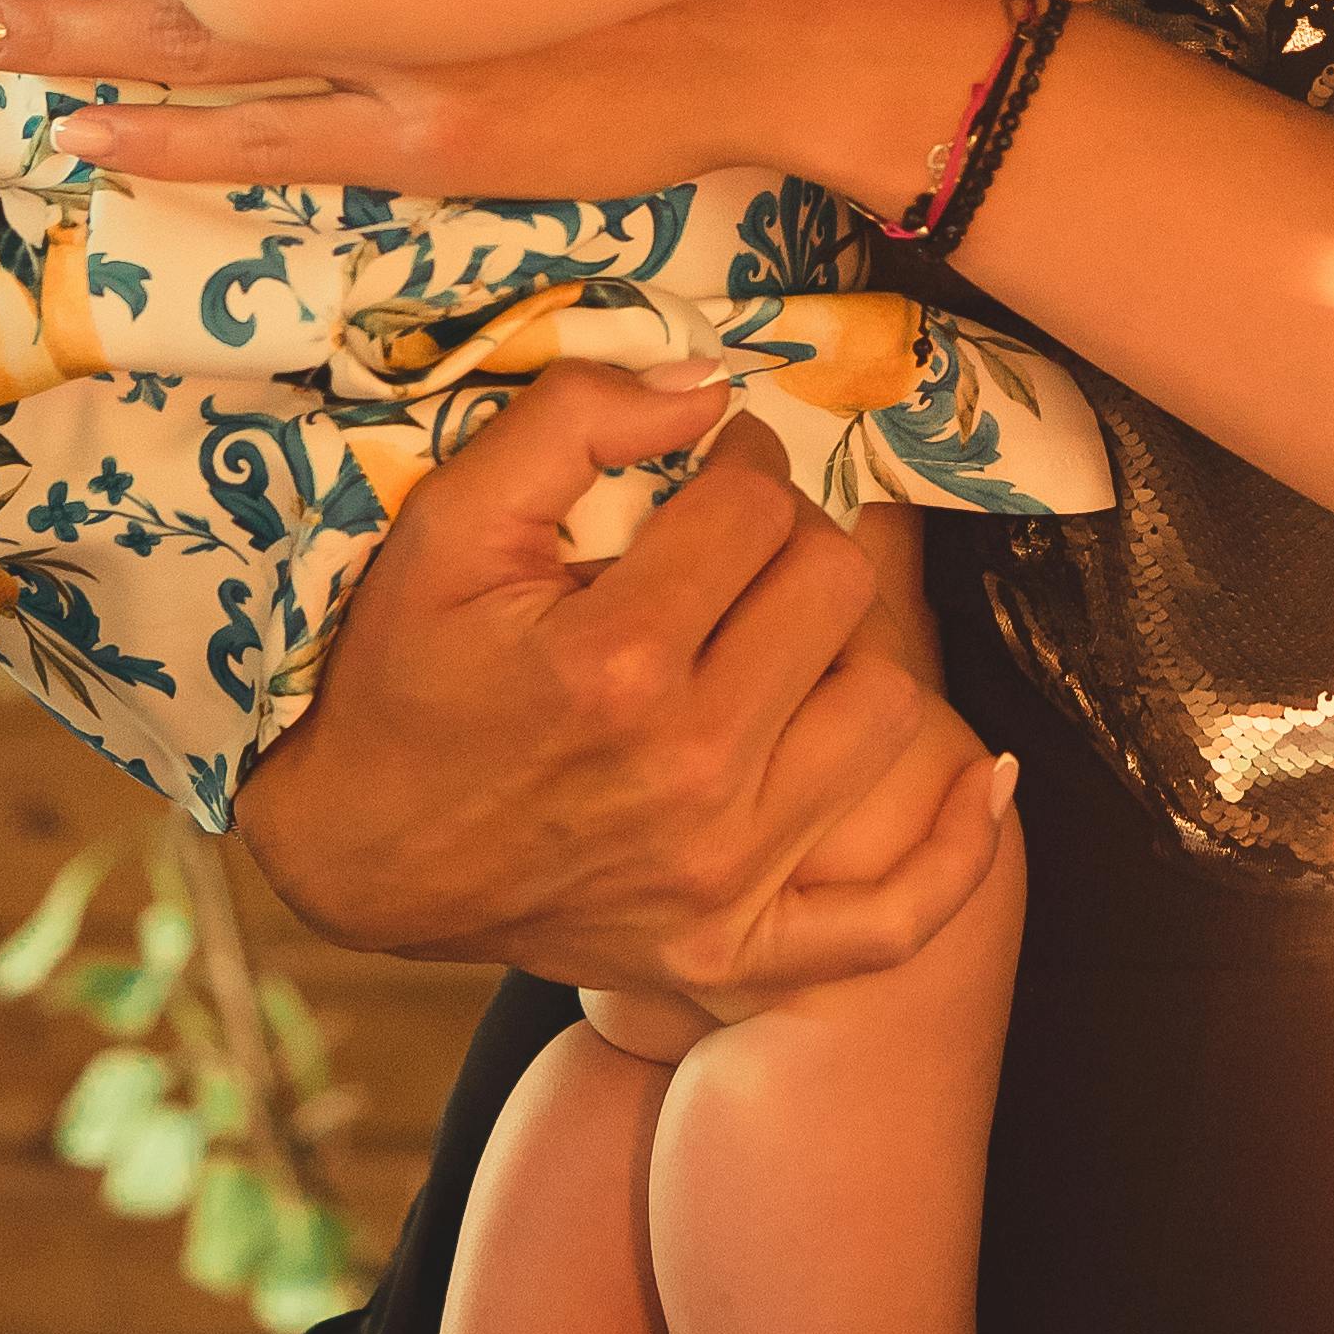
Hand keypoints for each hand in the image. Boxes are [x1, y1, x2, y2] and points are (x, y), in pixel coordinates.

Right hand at [235, 356, 1009, 994]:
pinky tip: (978, 775)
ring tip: (782, 639)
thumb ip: (568, 422)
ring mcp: (722, 877)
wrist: (355, 854)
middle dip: (791, 543)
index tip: (708, 472)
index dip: (736, 465)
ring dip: (846, 656)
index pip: (759, 508)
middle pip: (835, 593)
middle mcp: (687, 774)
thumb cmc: (400, 678)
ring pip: (888, 709)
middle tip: (738, 548)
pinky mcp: (734, 949)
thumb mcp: (445, 525)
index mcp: (614, 663)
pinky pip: (895, 914)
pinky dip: (953, 848)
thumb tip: (707, 384)